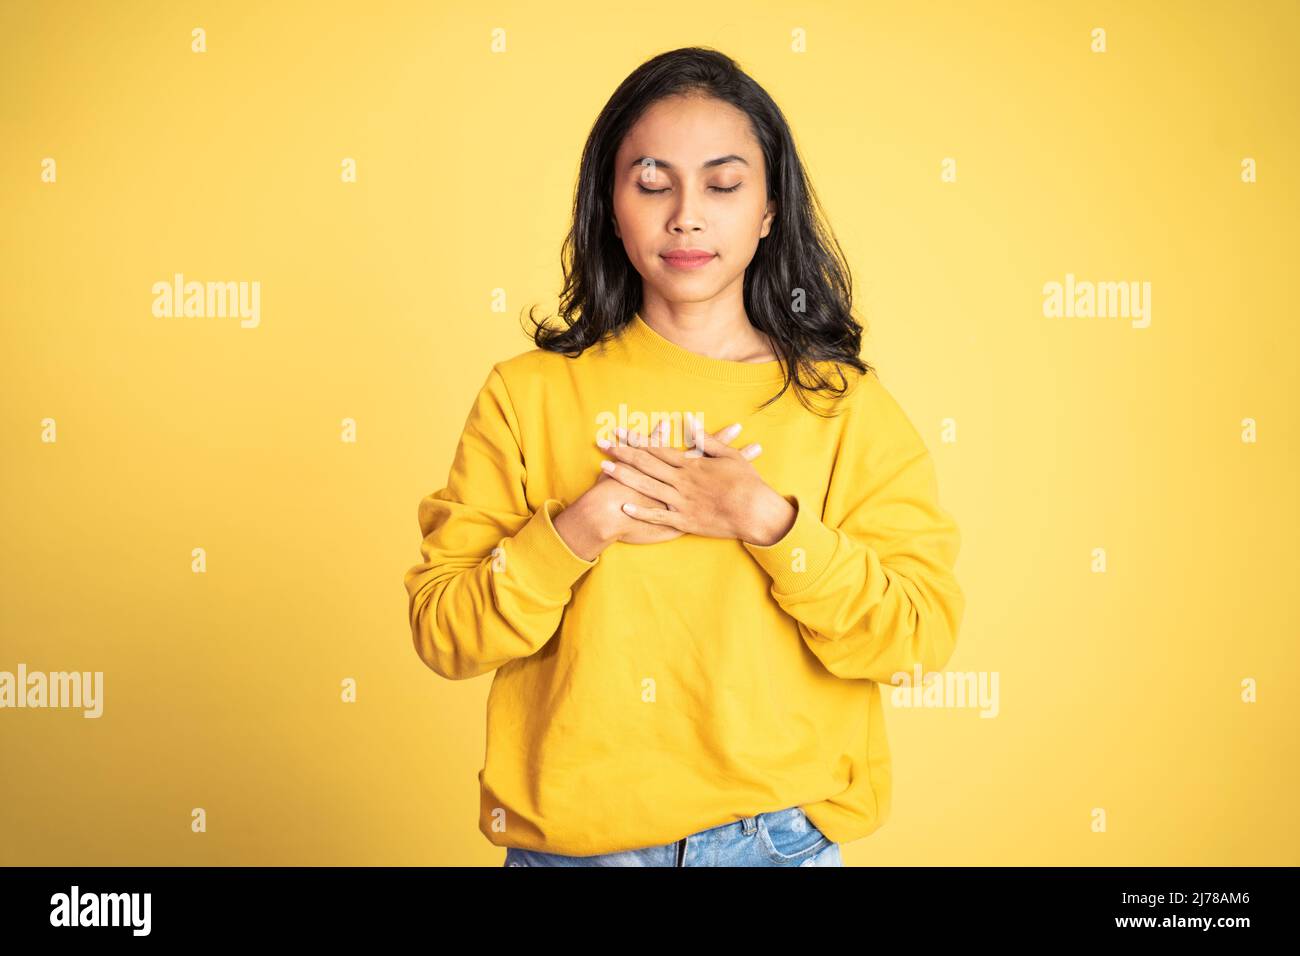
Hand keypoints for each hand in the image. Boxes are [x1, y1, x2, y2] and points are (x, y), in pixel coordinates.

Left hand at [597, 413, 793, 543]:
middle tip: (602, 444)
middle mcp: (682, 482)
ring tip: (605, 468)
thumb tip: (691, 423)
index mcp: (692, 465)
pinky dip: (642, 513)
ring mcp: (682, 502)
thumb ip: (708, 441)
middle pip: (646, 465)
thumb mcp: (730, 456)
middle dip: (622, 453)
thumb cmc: (747, 483)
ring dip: (625, 478)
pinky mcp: (685, 522)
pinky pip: (659, 517)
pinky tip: (624, 507)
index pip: (657, 449)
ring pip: (647, 488)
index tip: (619, 431)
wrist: (757, 513)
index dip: (636, 440)